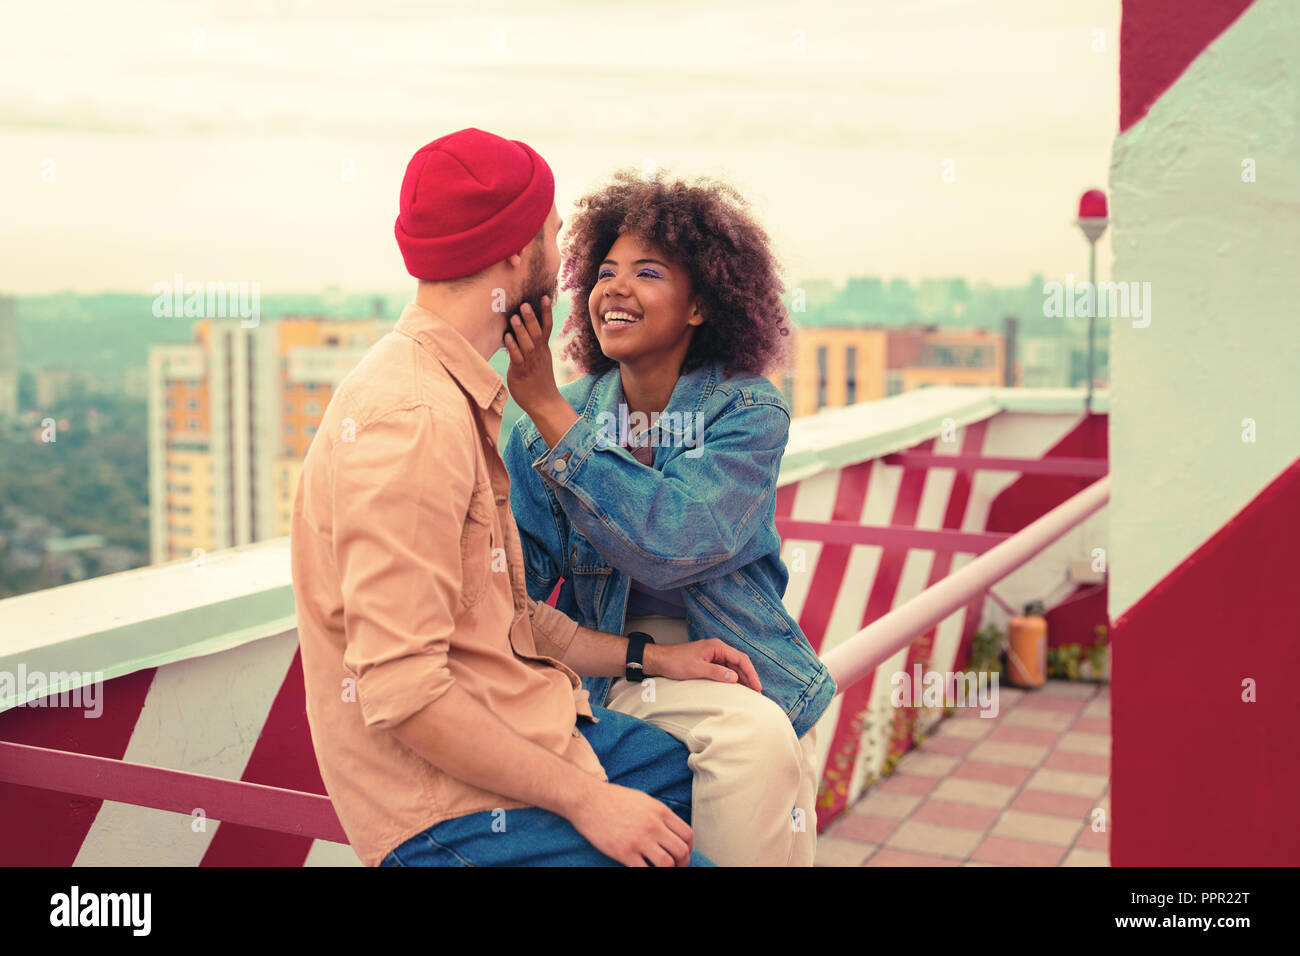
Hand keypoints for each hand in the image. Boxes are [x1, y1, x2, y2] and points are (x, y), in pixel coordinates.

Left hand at [504, 297, 561, 414]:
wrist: (544, 403)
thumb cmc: (539, 381)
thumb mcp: (540, 360)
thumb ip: (535, 345)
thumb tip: (527, 331)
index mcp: (544, 349)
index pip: (547, 327)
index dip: (546, 312)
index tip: (543, 297)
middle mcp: (539, 354)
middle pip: (537, 333)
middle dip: (531, 318)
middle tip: (525, 304)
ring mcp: (531, 363)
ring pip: (527, 344)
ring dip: (521, 331)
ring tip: (514, 317)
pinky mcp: (522, 372)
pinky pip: (518, 358)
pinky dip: (513, 347)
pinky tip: (507, 337)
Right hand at [567, 780, 695, 866]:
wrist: (587, 799)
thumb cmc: (613, 799)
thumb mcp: (643, 800)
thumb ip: (659, 814)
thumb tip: (670, 831)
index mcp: (660, 811)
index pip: (687, 834)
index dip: (689, 848)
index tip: (684, 854)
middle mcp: (653, 825)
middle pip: (681, 851)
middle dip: (682, 863)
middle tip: (676, 867)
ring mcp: (639, 839)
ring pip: (667, 864)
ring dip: (668, 870)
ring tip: (661, 869)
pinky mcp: (624, 852)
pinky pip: (644, 871)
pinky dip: (647, 873)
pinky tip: (643, 869)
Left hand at [646, 639, 762, 692]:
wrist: (660, 660)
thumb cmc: (676, 662)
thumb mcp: (697, 669)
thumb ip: (716, 673)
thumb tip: (735, 678)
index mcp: (717, 647)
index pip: (741, 659)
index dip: (751, 673)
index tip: (757, 686)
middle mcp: (717, 649)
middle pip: (739, 663)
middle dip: (749, 677)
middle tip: (757, 693)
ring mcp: (713, 656)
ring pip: (733, 667)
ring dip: (741, 679)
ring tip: (749, 693)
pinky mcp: (708, 662)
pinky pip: (725, 670)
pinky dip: (732, 679)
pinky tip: (735, 688)